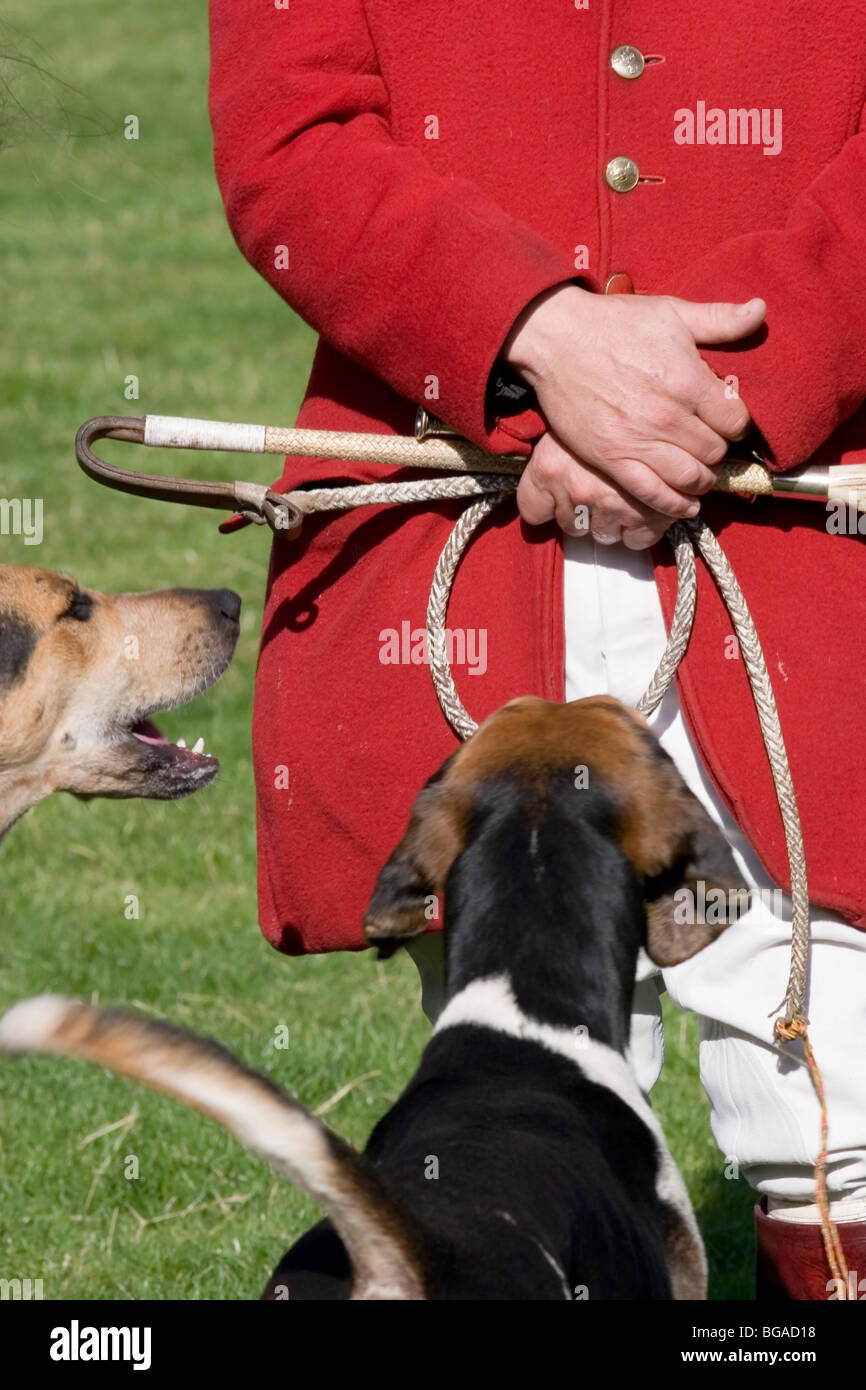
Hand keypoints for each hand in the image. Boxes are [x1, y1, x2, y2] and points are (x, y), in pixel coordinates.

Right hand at [504, 284, 763, 544]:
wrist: (558, 340)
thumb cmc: (615, 323)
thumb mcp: (672, 312)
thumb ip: (720, 319)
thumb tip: (761, 310)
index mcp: (689, 381)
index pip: (735, 421)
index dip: (737, 424)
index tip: (728, 423)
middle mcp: (669, 417)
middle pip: (715, 452)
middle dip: (720, 452)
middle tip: (713, 448)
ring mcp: (640, 442)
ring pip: (690, 478)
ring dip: (702, 481)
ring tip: (702, 476)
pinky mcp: (613, 459)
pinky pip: (653, 493)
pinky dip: (675, 505)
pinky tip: (686, 505)